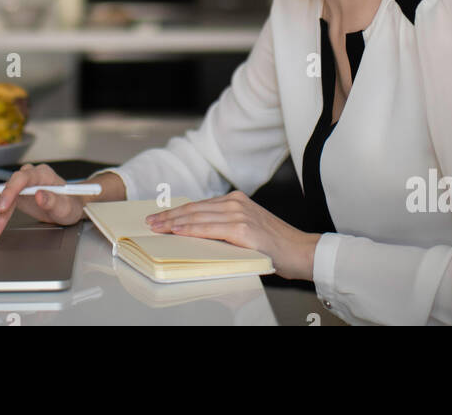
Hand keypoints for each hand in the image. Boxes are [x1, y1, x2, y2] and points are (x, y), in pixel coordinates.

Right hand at [0, 163, 85, 242]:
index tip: (3, 207)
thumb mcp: (65, 207)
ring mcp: (21, 185)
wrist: (71, 207)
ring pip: (0, 197)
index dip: (10, 191)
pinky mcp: (16, 194)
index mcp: (42, 174)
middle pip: (8, 190)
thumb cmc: (70, 205)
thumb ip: (53, 200)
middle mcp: (29, 176)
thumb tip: (39, 194)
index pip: (22, 178)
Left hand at [144, 191, 318, 280]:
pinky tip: (177, 232)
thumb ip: (224, 228)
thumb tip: (197, 236)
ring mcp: (239, 214)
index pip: (198, 206)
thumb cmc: (276, 245)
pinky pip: (209, 229)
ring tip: (157, 228)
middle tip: (150, 223)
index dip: (176, 213)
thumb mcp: (246, 230)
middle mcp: (236, 203)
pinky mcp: (242, 229)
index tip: (159, 218)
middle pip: (194, 210)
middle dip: (169, 217)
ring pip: (198, 218)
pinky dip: (190, 230)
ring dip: (174, 223)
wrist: (301, 251)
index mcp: (236, 201)